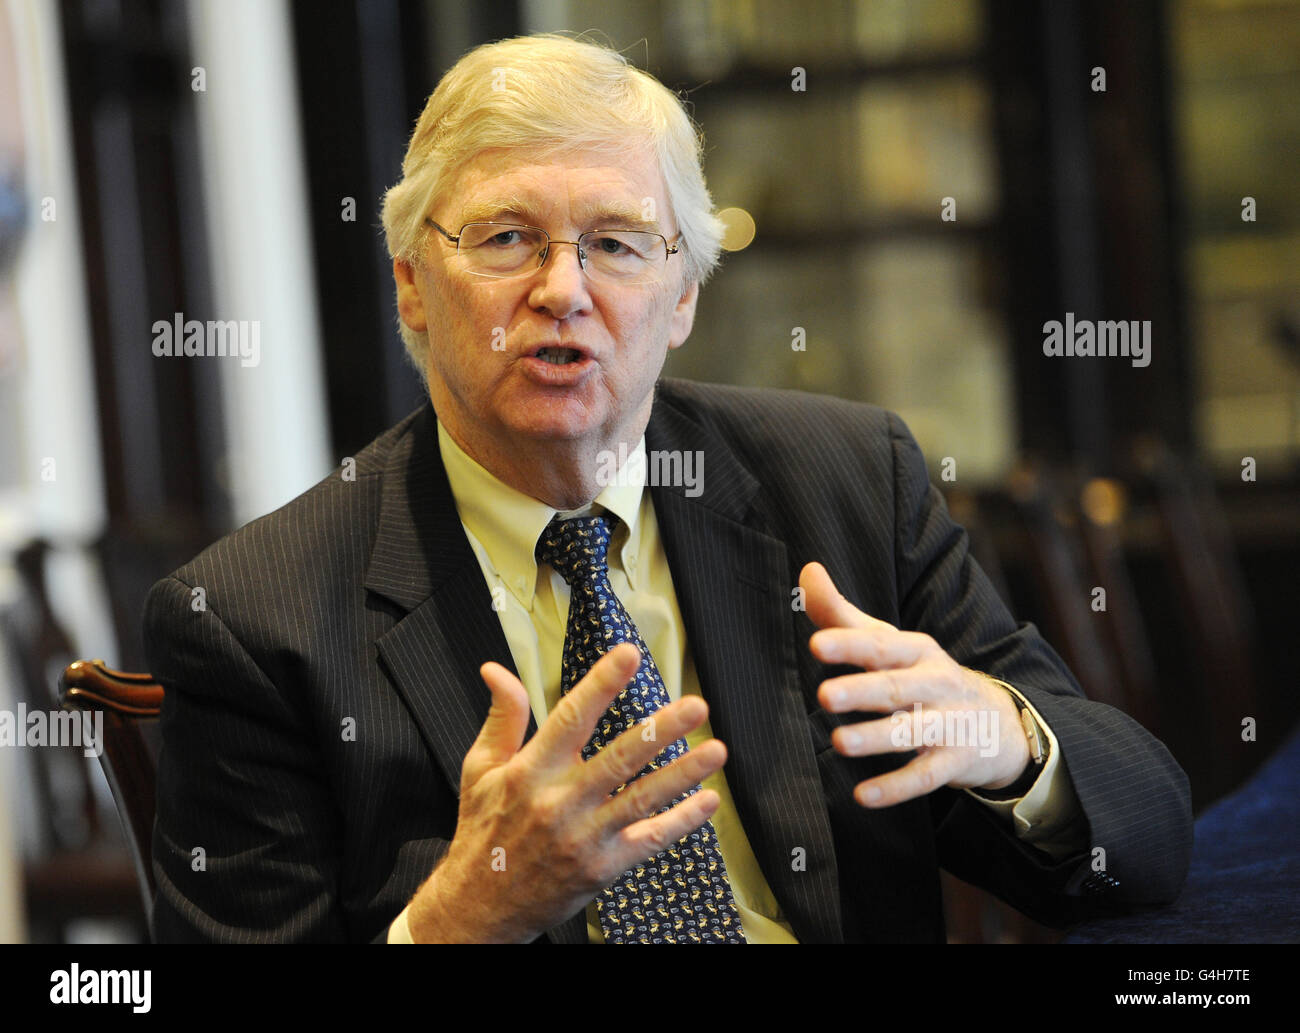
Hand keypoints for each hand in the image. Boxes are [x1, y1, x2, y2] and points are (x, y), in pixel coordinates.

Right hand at [407, 643, 726, 941]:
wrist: (480, 907)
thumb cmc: (484, 831)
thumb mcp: (481, 769)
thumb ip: (502, 716)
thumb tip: (496, 669)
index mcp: (530, 771)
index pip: (570, 718)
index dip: (600, 685)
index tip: (628, 654)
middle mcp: (559, 802)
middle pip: (618, 759)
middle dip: (661, 730)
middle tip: (697, 705)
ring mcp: (583, 838)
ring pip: (641, 799)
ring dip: (682, 773)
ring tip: (716, 749)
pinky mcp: (602, 868)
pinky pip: (649, 841)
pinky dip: (681, 822)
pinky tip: (708, 801)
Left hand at [800, 562, 1029, 806]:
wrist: (1001, 723)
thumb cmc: (925, 677)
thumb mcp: (891, 644)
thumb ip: (843, 615)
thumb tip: (807, 570)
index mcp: (917, 652)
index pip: (881, 645)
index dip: (849, 644)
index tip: (816, 644)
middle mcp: (935, 684)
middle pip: (896, 687)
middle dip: (861, 691)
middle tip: (825, 695)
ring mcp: (949, 724)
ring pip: (911, 732)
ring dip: (875, 738)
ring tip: (839, 742)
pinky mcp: (956, 762)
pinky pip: (925, 777)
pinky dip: (896, 788)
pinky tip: (864, 796)